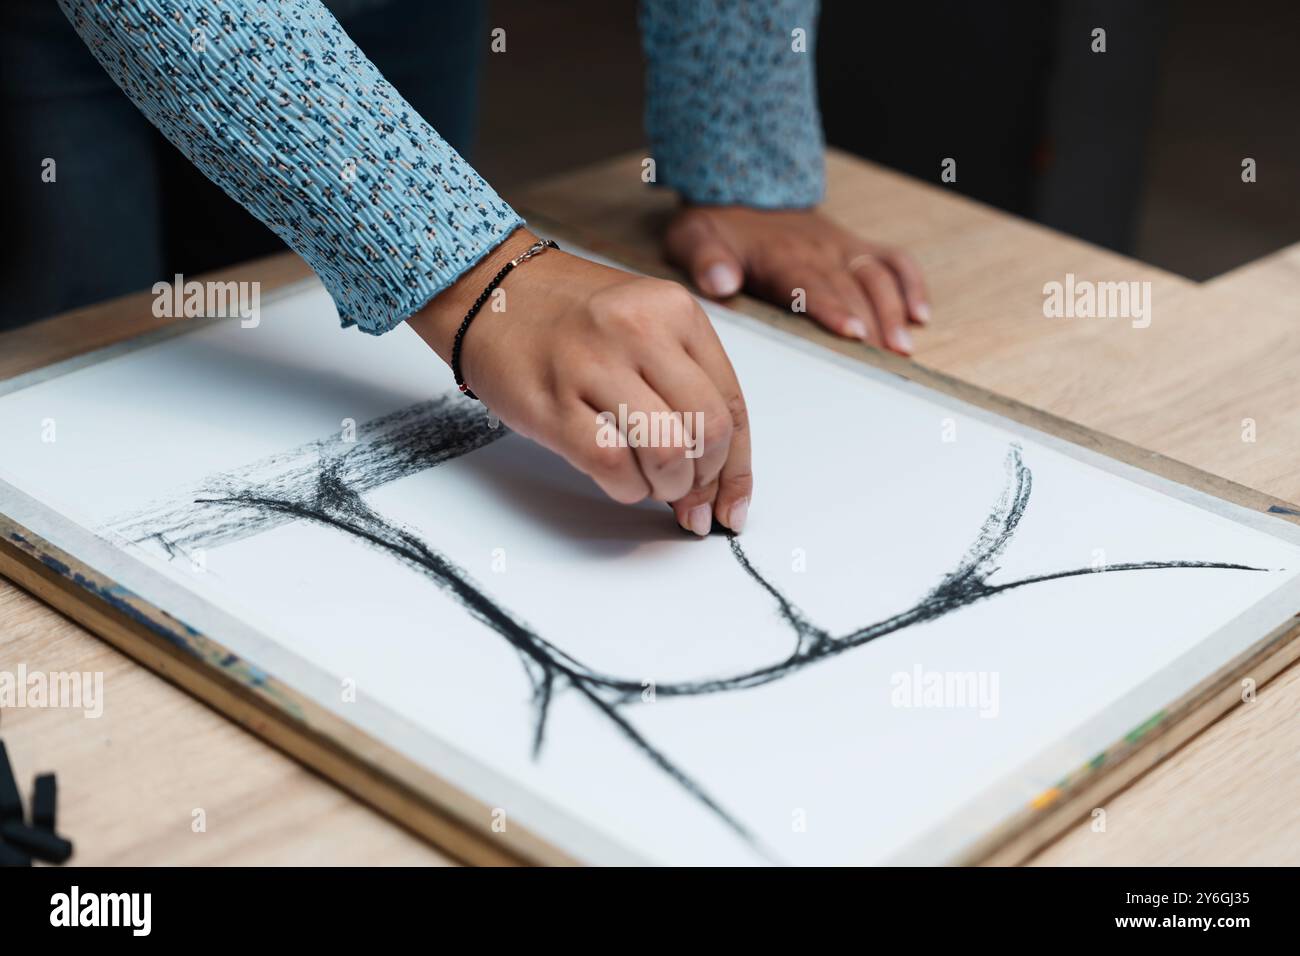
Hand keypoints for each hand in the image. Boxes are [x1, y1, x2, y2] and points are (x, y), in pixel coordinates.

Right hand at [409, 228, 751, 534]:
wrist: (486, 289)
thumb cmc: (567, 315)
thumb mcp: (643, 322)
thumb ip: (683, 384)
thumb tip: (713, 476)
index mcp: (675, 311)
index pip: (732, 404)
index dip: (735, 468)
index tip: (729, 502)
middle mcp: (641, 331)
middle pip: (708, 432)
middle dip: (703, 481)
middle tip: (685, 495)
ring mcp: (594, 365)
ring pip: (667, 454)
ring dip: (665, 488)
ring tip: (648, 482)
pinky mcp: (553, 402)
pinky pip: (612, 465)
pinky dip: (625, 488)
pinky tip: (616, 478)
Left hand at [664, 206, 930, 354]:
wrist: (741, 193)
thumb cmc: (717, 230)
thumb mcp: (694, 238)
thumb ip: (706, 261)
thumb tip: (722, 282)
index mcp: (782, 256)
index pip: (811, 283)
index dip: (834, 307)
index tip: (853, 332)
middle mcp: (819, 251)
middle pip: (851, 287)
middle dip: (872, 321)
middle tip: (887, 357)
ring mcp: (843, 249)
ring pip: (878, 277)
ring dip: (894, 310)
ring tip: (904, 348)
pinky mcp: (857, 248)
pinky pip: (893, 261)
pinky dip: (911, 285)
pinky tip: (920, 316)